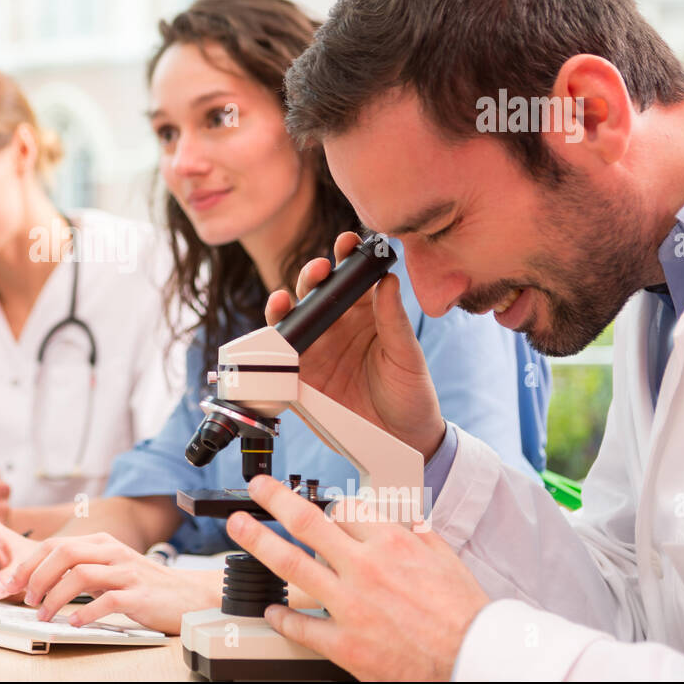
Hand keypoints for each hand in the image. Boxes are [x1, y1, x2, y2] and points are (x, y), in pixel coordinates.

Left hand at [0, 533, 217, 634]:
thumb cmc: (144, 585)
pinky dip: (85, 613)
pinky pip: (106, 601)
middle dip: (37, 577)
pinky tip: (74, 623)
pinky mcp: (139, 594)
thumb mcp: (110, 569)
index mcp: (101, 543)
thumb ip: (81, 569)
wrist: (188, 595)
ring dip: (55, 597)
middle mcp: (112, 552)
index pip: (56, 545)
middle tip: (26, 600)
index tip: (11, 584)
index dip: (28, 564)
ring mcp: (126, 572)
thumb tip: (39, 580)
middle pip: (63, 553)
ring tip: (45, 614)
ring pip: (80, 576)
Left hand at [227, 475, 489, 680]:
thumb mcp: (447, 559)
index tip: (318, 504)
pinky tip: (270, 609)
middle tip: (257, 488)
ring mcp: (350, 606)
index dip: (328, 503)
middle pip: (307, 521)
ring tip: (239, 528)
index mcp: (392, 543)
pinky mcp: (343, 644)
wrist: (473, 662)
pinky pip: (300, 625)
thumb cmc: (464, 614)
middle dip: (275, 499)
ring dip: (258, 541)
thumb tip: (405, 515)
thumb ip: (419, 533)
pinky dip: (280, 616)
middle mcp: (364, 568)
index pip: (345, 507)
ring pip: (291, 564)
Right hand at [266, 230, 444, 458]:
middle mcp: (336, 327)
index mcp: (365, 314)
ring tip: (287, 297)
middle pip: (316, 292)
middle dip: (313, 275)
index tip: (349, 242)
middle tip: (319, 270)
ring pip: (293, 318)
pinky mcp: (300, 376)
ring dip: (286, 302)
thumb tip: (388, 281)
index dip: (348, 257)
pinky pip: (280, 354)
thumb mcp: (407, 357)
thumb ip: (394, 322)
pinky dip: (272, 339)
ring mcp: (316, 350)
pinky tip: (275, 325)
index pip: (352, 278)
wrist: (401, 441)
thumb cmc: (411, 395)